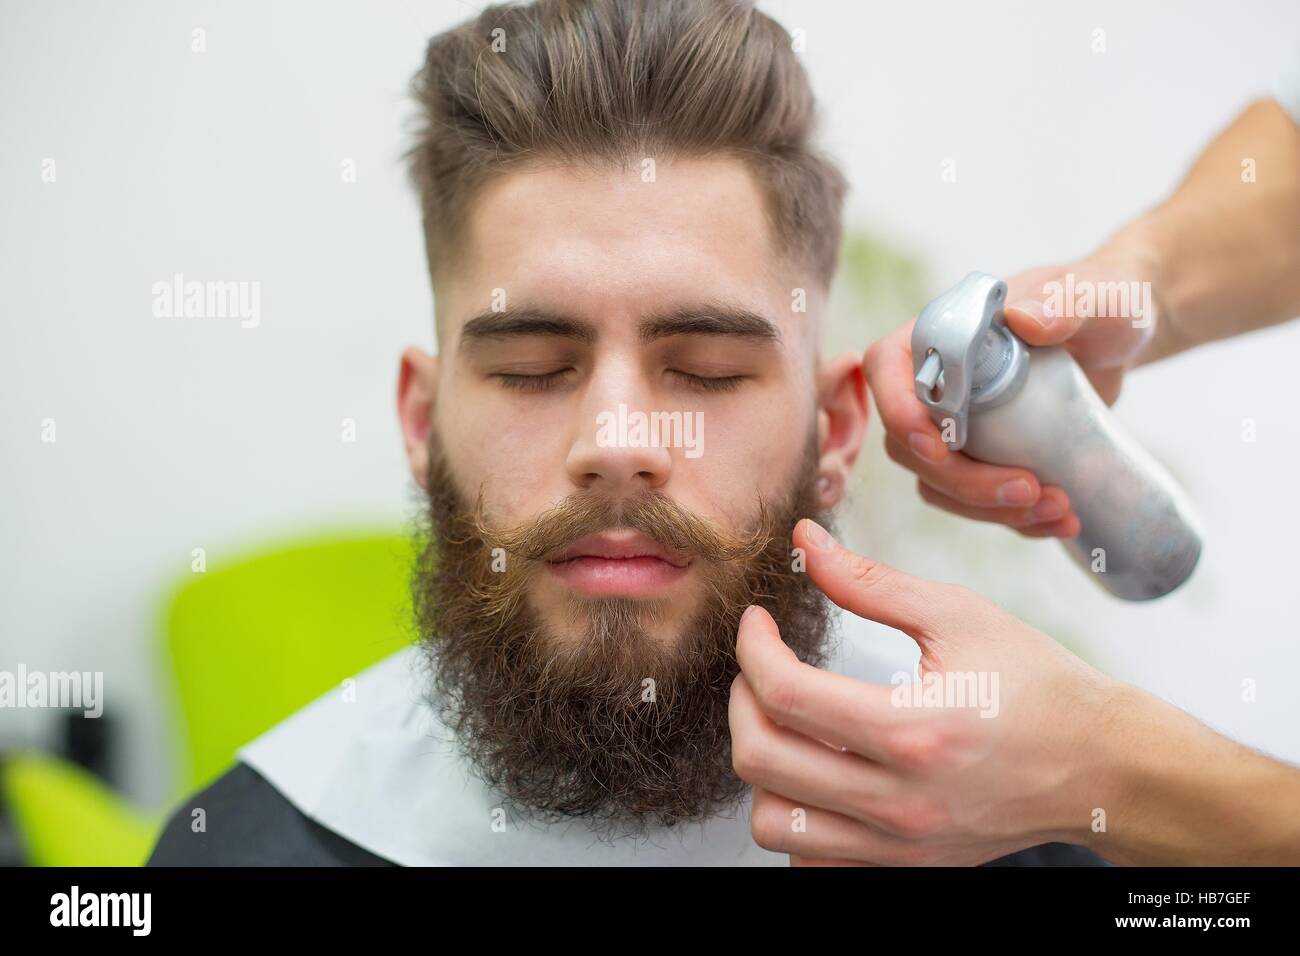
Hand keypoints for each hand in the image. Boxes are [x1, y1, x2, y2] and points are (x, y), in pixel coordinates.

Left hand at [729, 519, 1123, 865]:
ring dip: (761, 766)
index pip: (785, 694)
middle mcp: (900, 801)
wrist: (1102, 766)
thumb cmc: (1037, 684)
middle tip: (760, 667)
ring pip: (774, 824)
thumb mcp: (959, 615)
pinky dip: (794, 816)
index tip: (757, 622)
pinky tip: (815, 772)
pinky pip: (810, 860)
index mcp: (913, 731)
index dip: (752, 647)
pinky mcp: (904, 866)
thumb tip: (805, 541)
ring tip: (786, 723)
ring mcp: (900, 845)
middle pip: (761, 761)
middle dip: (742, 701)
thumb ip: (870, 583)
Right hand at [863, 242, 1159, 537]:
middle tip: (1027, 490)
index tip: (938, 444)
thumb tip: (1023, 320)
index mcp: (942, 331)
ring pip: (938, 483)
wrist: (1123, 343)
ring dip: (989, 508)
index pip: (886, 367)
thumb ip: (1063, 302)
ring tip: (1059, 507)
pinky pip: (976, 502)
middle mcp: (937, 381)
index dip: (897, 410)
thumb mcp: (1095, 296)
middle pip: (908, 443)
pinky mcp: (984, 458)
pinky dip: (1014, 520)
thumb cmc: (1104, 304)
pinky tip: (1063, 519)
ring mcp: (957, 425)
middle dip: (961, 480)